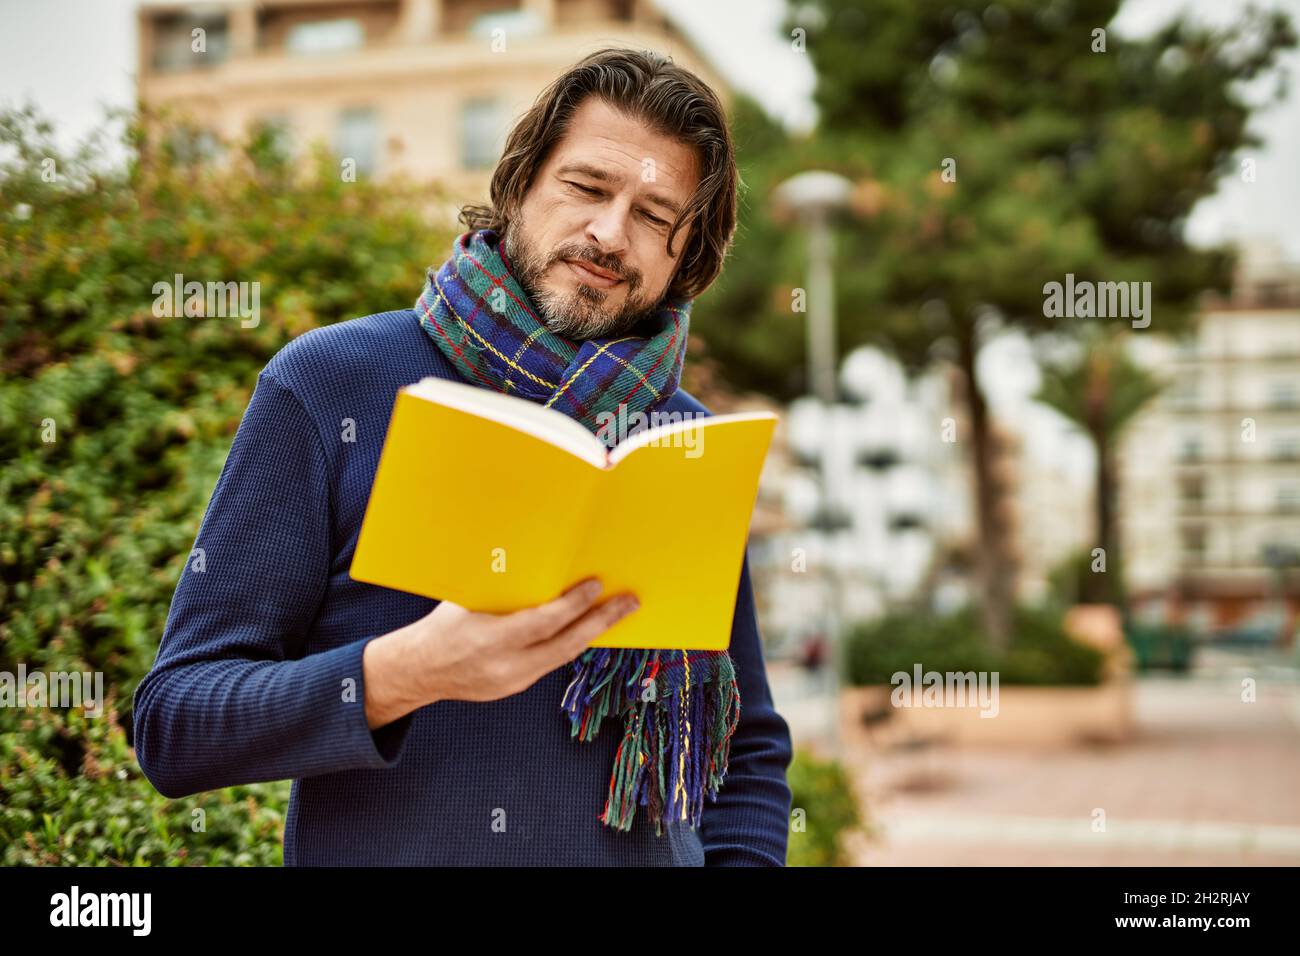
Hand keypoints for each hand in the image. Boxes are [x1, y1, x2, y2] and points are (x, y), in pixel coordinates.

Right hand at [363, 578, 636, 726]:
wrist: (418, 671)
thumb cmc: (440, 626)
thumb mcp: (465, 600)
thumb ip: (500, 588)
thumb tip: (533, 558)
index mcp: (490, 639)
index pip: (544, 622)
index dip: (574, 605)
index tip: (596, 585)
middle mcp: (506, 665)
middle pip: (566, 645)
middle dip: (601, 622)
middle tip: (629, 603)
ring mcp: (512, 681)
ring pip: (563, 656)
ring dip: (591, 633)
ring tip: (616, 613)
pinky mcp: (515, 687)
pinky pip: (550, 662)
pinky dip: (569, 643)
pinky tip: (585, 628)